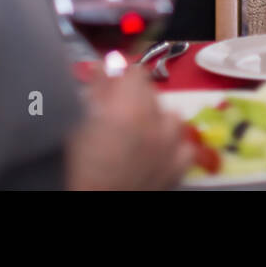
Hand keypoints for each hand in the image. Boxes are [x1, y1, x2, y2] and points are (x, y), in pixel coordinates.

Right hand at [65, 68, 193, 190]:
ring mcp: (173, 143)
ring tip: (140, 136)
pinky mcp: (181, 165)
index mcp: (130, 107)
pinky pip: (185, 143)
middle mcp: (157, 121)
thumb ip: (96, 90)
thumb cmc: (82, 167)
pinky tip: (157, 152)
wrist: (99, 202)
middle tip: (120, 117)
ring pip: (171, 116)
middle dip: (137, 99)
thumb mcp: (80, 125)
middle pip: (152, 93)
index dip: (123, 79)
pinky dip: (174, 145)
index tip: (114, 88)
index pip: (136, 74)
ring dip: (158, 120)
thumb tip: (103, 64)